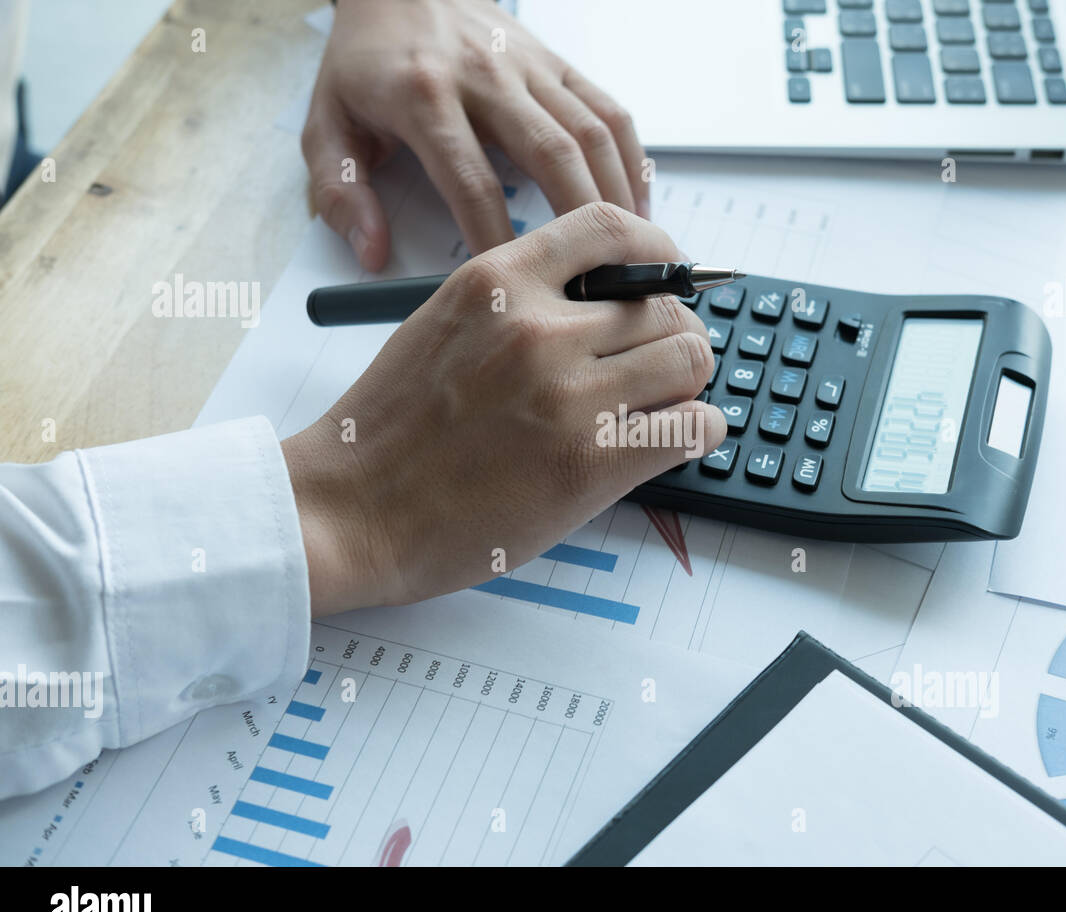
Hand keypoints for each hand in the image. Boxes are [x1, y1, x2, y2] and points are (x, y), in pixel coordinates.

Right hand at [282, 203, 725, 616]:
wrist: (349, 511)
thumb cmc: (388, 430)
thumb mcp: (442, 326)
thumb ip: (516, 304)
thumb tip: (597, 304)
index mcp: (498, 282)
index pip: (611, 228)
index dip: (659, 250)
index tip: (670, 277)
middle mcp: (539, 328)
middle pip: (665, 307)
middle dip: (678, 335)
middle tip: (667, 364)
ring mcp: (568, 396)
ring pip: (688, 361)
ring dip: (689, 384)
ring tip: (667, 405)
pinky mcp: (589, 464)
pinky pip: (692, 428)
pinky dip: (699, 432)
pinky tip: (673, 441)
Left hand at [302, 0, 650, 270]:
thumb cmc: (366, 63)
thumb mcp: (326, 123)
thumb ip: (341, 193)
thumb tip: (372, 253)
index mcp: (423, 98)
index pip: (472, 184)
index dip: (497, 242)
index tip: (517, 292)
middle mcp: (484, 77)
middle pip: (552, 157)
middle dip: (581, 227)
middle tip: (596, 282)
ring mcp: (527, 67)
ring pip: (590, 134)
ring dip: (616, 198)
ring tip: (629, 253)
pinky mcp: (555, 62)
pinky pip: (607, 110)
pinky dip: (631, 159)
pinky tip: (637, 204)